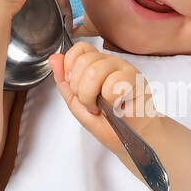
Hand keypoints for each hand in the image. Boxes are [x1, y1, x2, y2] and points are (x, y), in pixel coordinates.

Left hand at [50, 42, 157, 156]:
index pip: (79, 49)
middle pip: (84, 61)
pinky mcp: (137, 81)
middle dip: (80, 90)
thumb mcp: (76, 102)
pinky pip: (115, 82)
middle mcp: (110, 62)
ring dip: (92, 96)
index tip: (74, 88)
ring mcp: (124, 69)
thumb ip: (63, 81)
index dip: (71, 68)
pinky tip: (116, 106)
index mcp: (96, 63)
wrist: (128, 140)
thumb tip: (54, 58)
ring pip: (95, 71)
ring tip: (101, 107)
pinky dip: (110, 100)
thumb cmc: (107, 122)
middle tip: (90, 104)